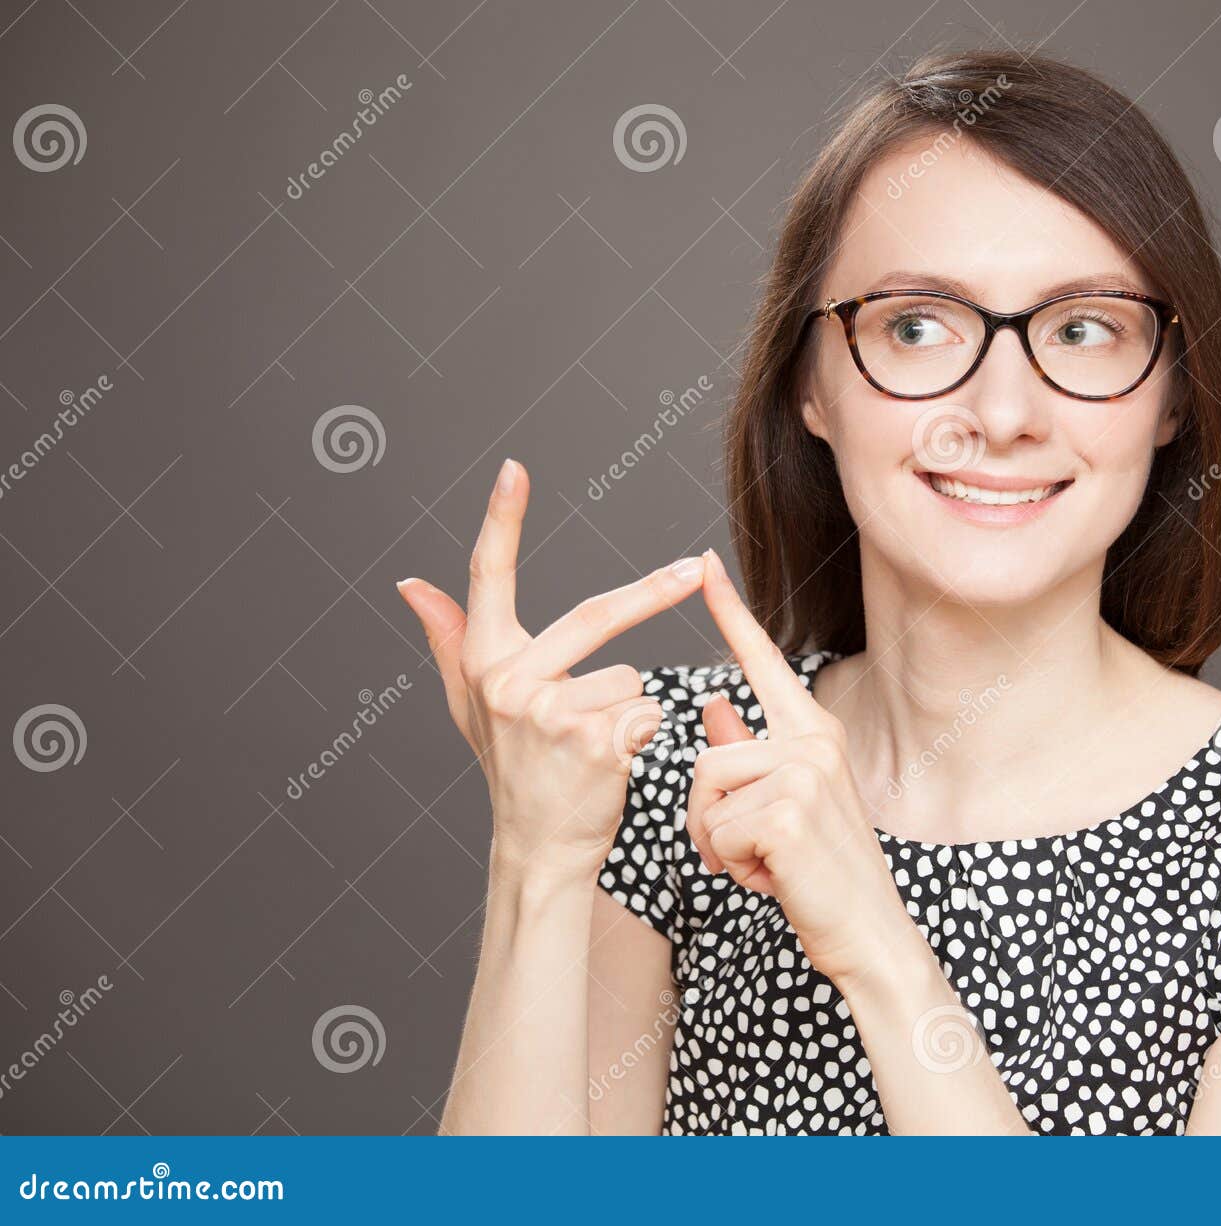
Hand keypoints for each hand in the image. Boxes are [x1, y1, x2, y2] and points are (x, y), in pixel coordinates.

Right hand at [398, 458, 704, 873]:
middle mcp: (507, 682)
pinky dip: (640, 733)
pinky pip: (644, 709)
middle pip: (593, 615)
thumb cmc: (511, 770)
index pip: (488, 578)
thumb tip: (410, 584)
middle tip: (693, 567)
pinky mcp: (593, 739)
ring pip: (629, 675)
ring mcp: (549, 712)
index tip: (515, 468)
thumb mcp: (469, 706)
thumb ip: (448, 639)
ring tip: (592, 746)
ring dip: (625, 707)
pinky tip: (610, 762)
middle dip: (652, 592)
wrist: (538, 847)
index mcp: (482, 663)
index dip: (501, 520)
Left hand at [686, 549, 911, 984]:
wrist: (869, 935)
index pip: (765, 662)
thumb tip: (713, 706)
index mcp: (817, 732)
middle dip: (707, 818)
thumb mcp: (788, 805)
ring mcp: (805, 774)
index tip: (703, 566)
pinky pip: (717, 831)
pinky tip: (773, 878)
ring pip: (706, 794)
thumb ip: (750, 753)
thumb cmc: (825, 874)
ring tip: (763, 864)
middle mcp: (815, 741)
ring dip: (718, 843)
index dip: (731, 614)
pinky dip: (733, 866)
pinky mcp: (787, 812)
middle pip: (707, 758)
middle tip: (747, 854)